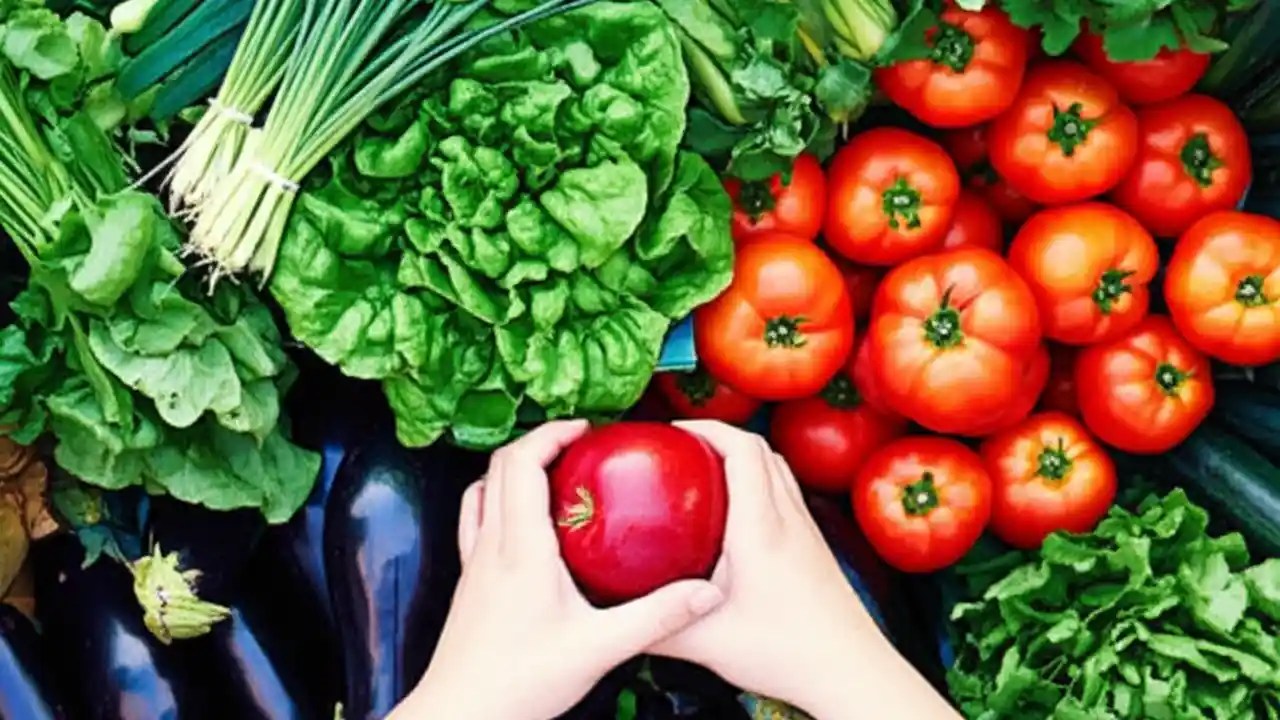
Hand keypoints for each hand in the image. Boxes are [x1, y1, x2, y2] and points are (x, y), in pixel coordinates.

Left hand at [394, 420, 724, 719]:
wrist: (462, 714)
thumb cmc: (519, 684)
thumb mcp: (598, 649)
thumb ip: (655, 618)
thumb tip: (705, 593)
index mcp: (520, 548)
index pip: (523, 463)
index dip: (552, 434)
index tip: (587, 429)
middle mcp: (490, 545)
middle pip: (501, 464)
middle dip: (540, 440)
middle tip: (581, 443)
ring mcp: (473, 561)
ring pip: (484, 487)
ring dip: (516, 467)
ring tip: (555, 471)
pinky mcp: (468, 580)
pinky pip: (475, 519)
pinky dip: (496, 498)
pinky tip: (522, 519)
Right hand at [650, 421, 954, 719]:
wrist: (849, 672)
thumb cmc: (789, 654)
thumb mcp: (706, 642)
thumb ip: (655, 627)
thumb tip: (612, 616)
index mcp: (761, 528)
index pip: (741, 449)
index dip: (705, 429)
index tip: (671, 431)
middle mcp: (788, 518)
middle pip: (760, 448)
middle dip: (717, 435)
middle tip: (679, 447)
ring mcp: (806, 529)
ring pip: (777, 467)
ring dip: (742, 456)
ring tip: (703, 472)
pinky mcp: (814, 545)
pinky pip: (785, 492)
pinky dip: (758, 482)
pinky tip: (735, 513)